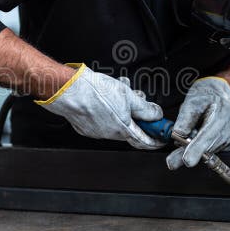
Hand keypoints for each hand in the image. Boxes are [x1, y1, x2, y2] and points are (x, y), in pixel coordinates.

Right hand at [37, 64, 165, 149]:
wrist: (69, 90)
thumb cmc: (95, 92)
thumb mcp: (128, 95)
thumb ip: (145, 108)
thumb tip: (156, 114)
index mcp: (122, 129)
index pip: (143, 141)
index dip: (154, 140)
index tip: (161, 139)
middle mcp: (108, 133)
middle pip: (129, 127)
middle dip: (136, 113)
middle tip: (138, 99)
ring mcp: (95, 130)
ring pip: (115, 120)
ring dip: (121, 106)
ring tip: (120, 89)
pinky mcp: (85, 125)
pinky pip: (101, 118)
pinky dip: (107, 108)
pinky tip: (105, 93)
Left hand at [166, 77, 229, 169]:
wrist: (220, 92)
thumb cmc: (205, 95)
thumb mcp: (191, 100)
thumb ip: (185, 118)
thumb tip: (178, 136)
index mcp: (222, 113)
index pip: (208, 135)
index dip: (196, 149)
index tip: (187, 161)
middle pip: (209, 147)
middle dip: (190, 154)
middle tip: (171, 162)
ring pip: (211, 150)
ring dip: (195, 150)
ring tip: (187, 137)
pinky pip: (214, 149)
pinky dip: (202, 147)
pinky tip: (197, 138)